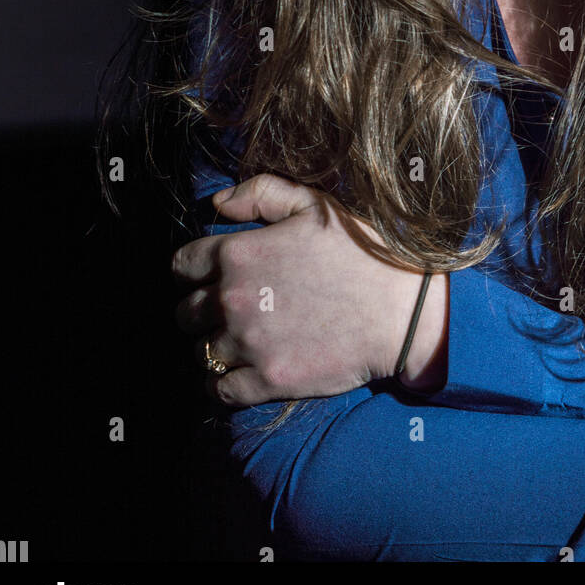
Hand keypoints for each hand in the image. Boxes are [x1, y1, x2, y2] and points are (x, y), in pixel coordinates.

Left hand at [171, 174, 448, 405]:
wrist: (404, 310)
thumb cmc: (363, 251)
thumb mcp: (314, 204)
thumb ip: (260, 193)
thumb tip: (217, 203)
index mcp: (239, 253)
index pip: (181, 265)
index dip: (192, 270)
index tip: (208, 276)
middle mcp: (234, 299)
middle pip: (184, 312)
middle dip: (200, 310)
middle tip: (229, 310)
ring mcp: (249, 344)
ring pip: (200, 352)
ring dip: (214, 347)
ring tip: (240, 341)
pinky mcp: (268, 380)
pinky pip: (219, 390)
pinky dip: (223, 384)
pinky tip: (242, 373)